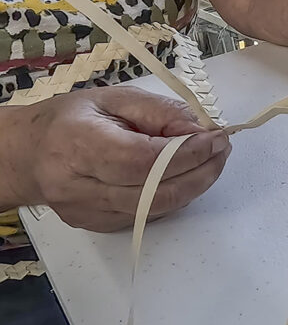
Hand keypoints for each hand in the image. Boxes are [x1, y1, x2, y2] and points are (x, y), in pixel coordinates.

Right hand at [0, 86, 230, 231]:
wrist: (28, 154)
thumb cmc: (72, 119)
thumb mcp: (115, 98)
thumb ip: (160, 111)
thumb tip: (200, 129)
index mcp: (80, 145)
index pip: (145, 161)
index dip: (187, 153)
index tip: (217, 138)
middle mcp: (80, 186)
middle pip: (155, 192)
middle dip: (201, 172)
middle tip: (223, 150)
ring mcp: (88, 212)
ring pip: (157, 209)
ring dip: (194, 185)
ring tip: (212, 160)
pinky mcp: (98, 225)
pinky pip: (149, 215)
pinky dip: (174, 195)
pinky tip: (185, 176)